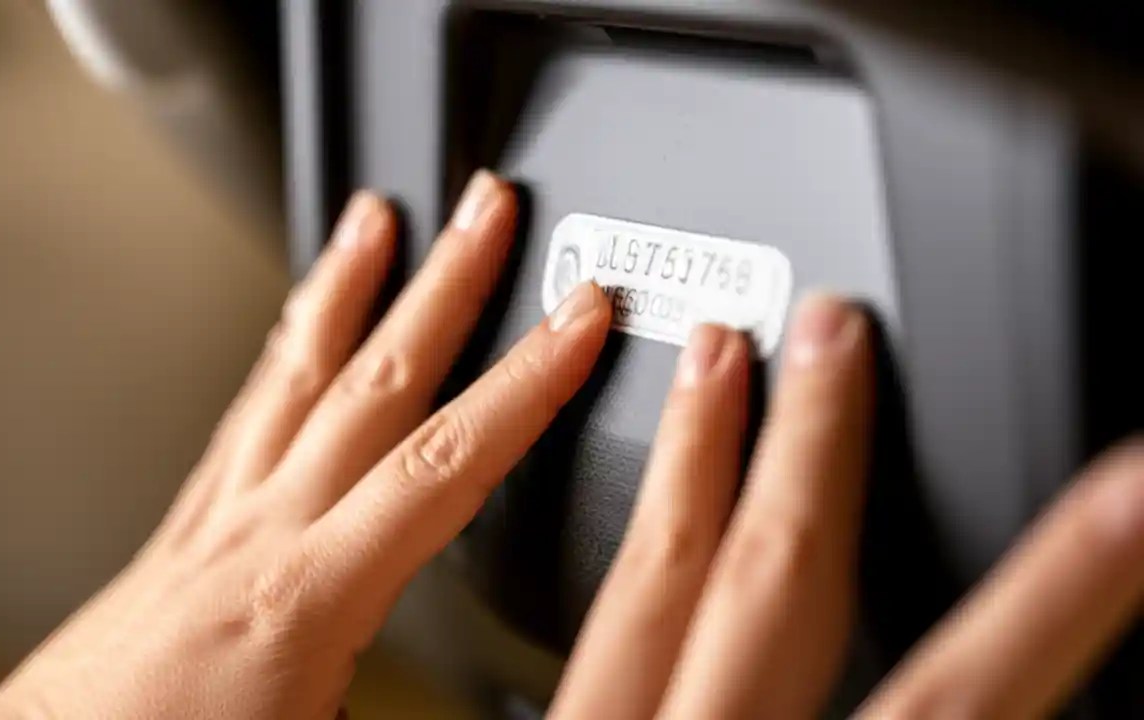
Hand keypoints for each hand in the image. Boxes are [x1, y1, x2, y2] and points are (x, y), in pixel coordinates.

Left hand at [0, 171, 613, 718]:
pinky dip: (283, 351)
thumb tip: (506, 698)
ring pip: (296, 373)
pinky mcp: (189, 527)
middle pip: (374, 380)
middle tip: (487, 208)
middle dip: (446, 283)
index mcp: (310, 597)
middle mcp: (263, 532)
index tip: (575, 317)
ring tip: (375, 217)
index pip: (445, 463)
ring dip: (348, 285)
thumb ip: (413, 699)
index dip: (525, 383)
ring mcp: (219, 519)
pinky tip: (297, 326)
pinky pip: (246, 412)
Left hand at [548, 295, 1143, 718]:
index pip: (946, 700)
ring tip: (713, 349)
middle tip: (839, 328)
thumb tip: (931, 686)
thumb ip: (893, 715)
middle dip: (813, 450)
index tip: (1126, 491)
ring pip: (635, 588)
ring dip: (682, 456)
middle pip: (767, 591)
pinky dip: (560, 544)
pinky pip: (548, 633)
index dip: (1052, 592)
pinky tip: (574, 482)